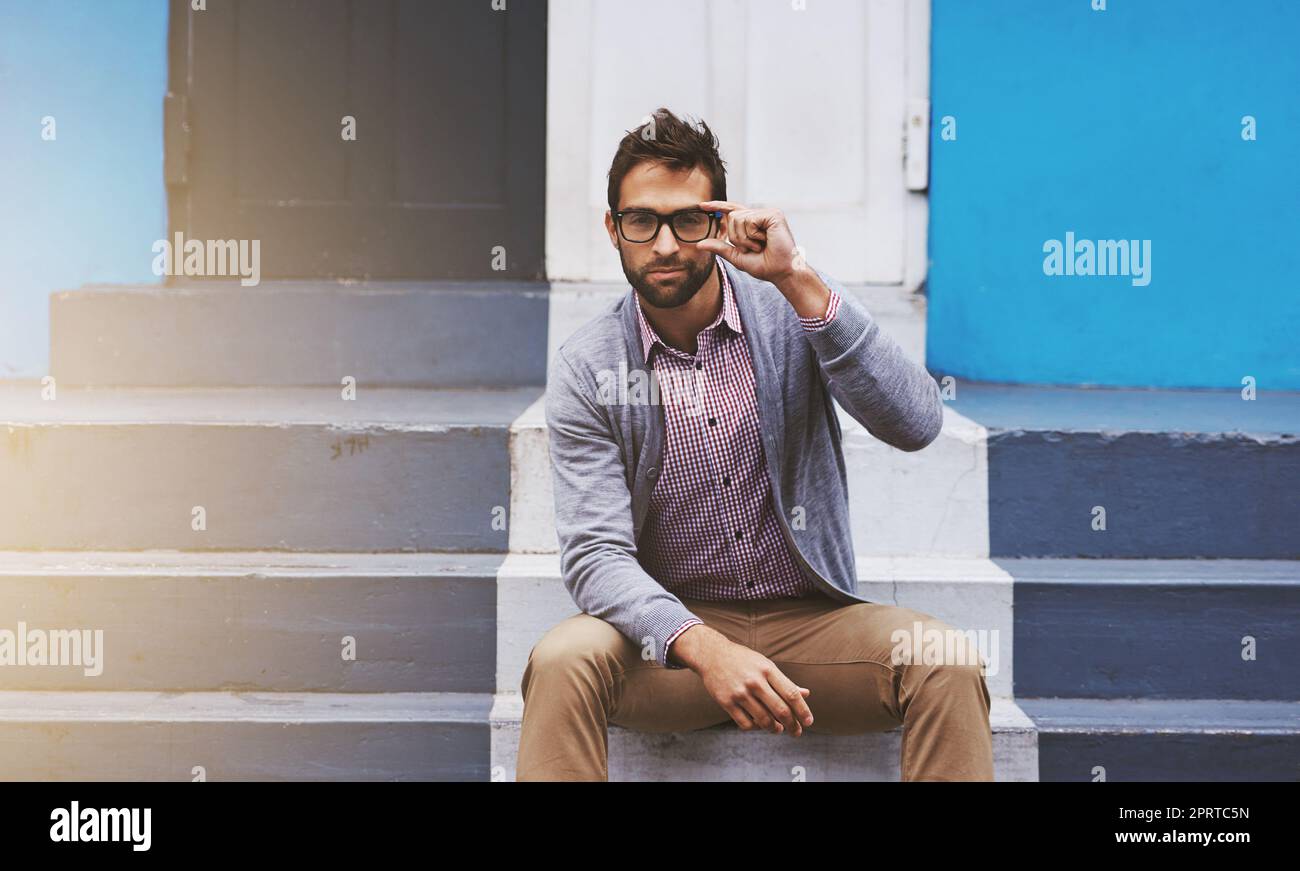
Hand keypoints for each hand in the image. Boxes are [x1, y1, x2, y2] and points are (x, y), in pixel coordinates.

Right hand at [672, 625, 813, 735]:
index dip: (803, 711)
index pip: (791, 694)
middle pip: (780, 710)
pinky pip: (746, 724)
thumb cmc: (743, 660)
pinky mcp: (726, 702)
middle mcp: (754, 681)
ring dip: (775, 729)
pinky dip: (755, 728)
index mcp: (767, 669)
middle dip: (793, 725)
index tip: (808, 722)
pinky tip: (759, 725)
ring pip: (764, 720)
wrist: (712, 654)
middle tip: (797, 732)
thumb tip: (806, 694)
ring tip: (778, 729)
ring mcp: (740, 693)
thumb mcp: (765, 665)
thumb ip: (784, 681)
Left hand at [695, 200, 802, 286]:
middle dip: (736, 237)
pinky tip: (765, 240)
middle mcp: (759, 215)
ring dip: (745, 238)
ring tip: (760, 245)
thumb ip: (720, 247)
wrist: (781, 272)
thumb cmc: (764, 266)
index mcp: (752, 223)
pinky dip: (752, 235)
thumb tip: (699, 244)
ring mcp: (767, 213)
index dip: (717, 206)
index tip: (701, 205)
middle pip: (731, 217)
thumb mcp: (736, 256)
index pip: (731, 210)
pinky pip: (749, 220)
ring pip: (738, 219)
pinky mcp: (773, 214)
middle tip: (753, 248)